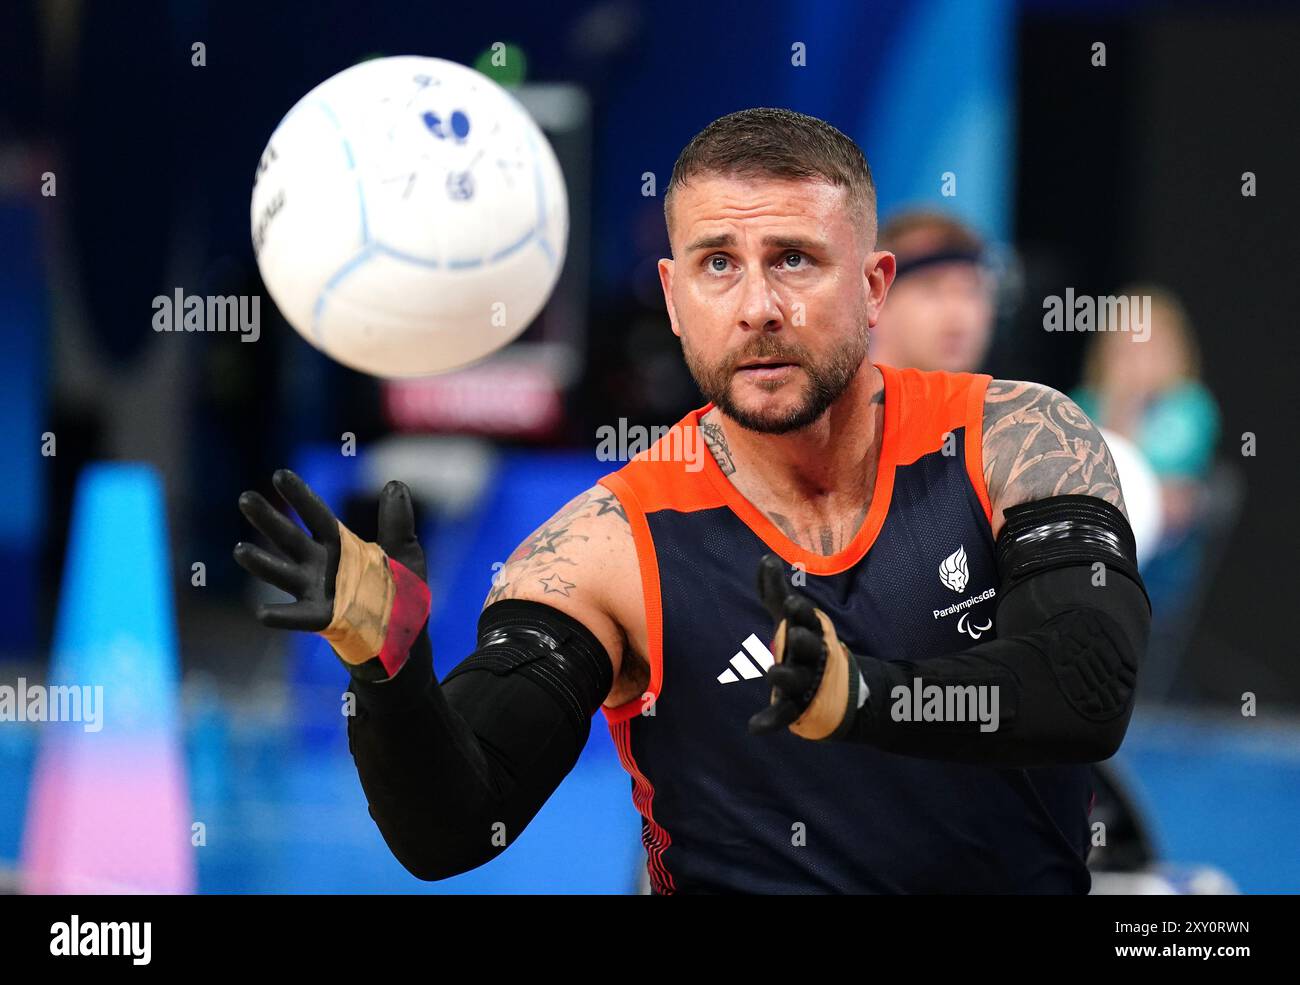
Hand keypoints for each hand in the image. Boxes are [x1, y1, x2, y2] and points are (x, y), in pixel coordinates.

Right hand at [233, 469, 429, 680]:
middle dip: (269, 520)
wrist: (404, 639)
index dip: (300, 496)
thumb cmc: (401, 594)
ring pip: (284, 574)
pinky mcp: (323, 621)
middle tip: (245, 498)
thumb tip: (395, 483)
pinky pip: (299, 617)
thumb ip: (397, 522)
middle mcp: (322, 567)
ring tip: (239, 550)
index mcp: (341, 546)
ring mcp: (318, 594)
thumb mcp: (405, 553)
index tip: (280, 475)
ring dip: (262, 564)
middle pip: (291, 539)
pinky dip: (282, 615)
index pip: (317, 516)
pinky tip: (262, 612)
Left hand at [748, 554, 863, 739]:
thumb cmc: (806, 644)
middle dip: (802, 640)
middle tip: (793, 633)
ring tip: (772, 673)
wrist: (836, 688)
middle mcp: (811, 658)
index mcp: (811, 633)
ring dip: (786, 676)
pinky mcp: (796, 707)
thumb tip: (765, 558)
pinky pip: (783, 715)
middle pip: (809, 647)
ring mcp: (805, 683)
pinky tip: (754, 728)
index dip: (800, 612)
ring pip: (797, 679)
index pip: (807, 620)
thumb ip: (775, 591)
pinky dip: (770, 721)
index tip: (790, 603)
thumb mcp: (793, 618)